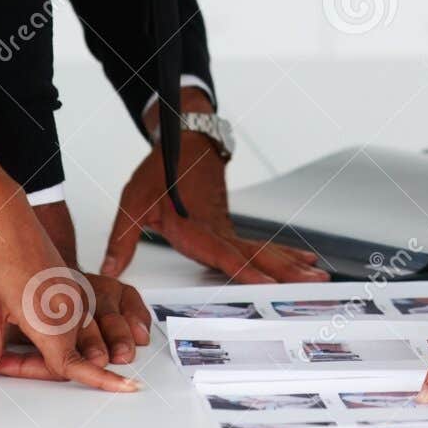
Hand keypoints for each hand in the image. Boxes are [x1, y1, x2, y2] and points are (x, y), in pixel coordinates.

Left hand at [0, 183, 139, 392]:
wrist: (5, 214)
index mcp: (50, 317)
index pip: (73, 363)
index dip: (99, 380)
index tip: (125, 389)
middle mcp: (72, 307)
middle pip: (72, 356)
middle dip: (42, 369)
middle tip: (0, 362)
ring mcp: (76, 295)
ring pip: (77, 339)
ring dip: (51, 353)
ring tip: (9, 351)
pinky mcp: (74, 287)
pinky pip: (78, 321)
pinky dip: (61, 335)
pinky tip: (31, 334)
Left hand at [101, 128, 325, 284]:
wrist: (186, 141)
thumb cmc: (162, 170)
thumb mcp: (134, 200)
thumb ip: (122, 238)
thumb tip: (109, 270)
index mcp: (196, 228)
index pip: (226, 254)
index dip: (247, 272)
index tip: (270, 286)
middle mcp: (217, 230)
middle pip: (257, 255)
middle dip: (286, 272)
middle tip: (315, 284)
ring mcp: (228, 228)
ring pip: (264, 250)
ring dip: (291, 264)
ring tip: (317, 276)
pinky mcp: (229, 227)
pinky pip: (259, 245)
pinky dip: (282, 255)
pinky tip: (300, 262)